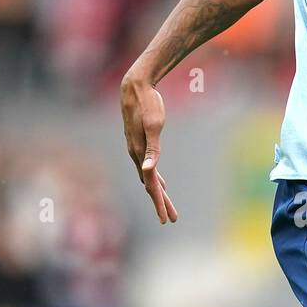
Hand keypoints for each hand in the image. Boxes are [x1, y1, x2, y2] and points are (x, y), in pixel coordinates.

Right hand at [120, 73, 177, 223]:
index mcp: (140, 154)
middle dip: (161, 203)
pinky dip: (155, 178)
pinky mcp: (140, 144)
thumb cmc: (148, 104)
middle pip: (150, 185)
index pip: (151, 185)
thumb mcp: (154, 125)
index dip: (159, 203)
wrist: (135, 87)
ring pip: (149, 178)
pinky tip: (162, 183)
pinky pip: (148, 167)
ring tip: (167, 207)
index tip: (165, 218)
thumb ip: (153, 149)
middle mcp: (137, 155)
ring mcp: (137, 150)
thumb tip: (148, 170)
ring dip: (158, 193)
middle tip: (171, 219)